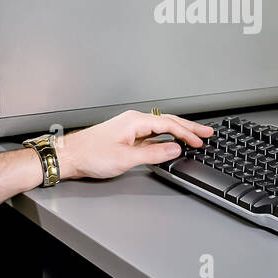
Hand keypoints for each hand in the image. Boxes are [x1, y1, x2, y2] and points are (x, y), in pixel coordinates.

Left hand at [56, 110, 213, 180]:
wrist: (70, 156)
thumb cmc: (90, 155)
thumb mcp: (125, 158)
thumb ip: (153, 154)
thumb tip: (174, 149)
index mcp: (135, 121)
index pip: (169, 124)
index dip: (187, 133)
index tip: (200, 141)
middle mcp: (133, 120)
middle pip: (168, 121)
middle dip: (189, 127)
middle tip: (207, 133)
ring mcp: (130, 127)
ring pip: (161, 126)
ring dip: (180, 130)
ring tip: (196, 135)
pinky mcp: (126, 135)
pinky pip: (153, 132)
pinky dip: (167, 136)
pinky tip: (172, 142)